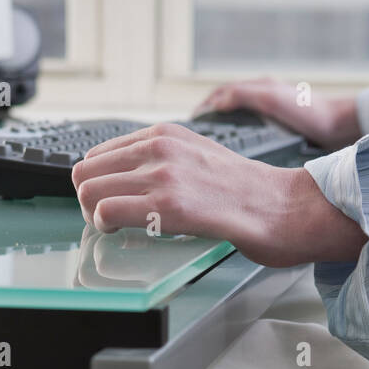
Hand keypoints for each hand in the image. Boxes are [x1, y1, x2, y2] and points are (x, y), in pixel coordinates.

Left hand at [71, 122, 366, 267]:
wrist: (283, 208)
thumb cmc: (246, 193)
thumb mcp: (200, 156)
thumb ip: (165, 160)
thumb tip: (129, 178)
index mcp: (165, 134)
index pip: (98, 154)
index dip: (98, 184)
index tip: (110, 202)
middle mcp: (159, 148)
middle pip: (84, 173)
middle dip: (89, 200)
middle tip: (109, 220)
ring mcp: (161, 175)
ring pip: (88, 192)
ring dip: (95, 216)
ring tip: (116, 229)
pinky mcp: (167, 206)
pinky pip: (106, 213)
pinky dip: (106, 228)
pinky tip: (124, 234)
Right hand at [195, 78, 360, 150]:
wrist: (339, 126)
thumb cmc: (308, 111)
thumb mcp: (271, 99)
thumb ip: (243, 95)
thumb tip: (216, 102)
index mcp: (258, 87)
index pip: (221, 93)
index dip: (204, 107)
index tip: (190, 124)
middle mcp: (264, 97)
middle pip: (228, 107)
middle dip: (211, 120)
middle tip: (198, 140)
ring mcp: (272, 112)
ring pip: (240, 121)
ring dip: (226, 133)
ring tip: (214, 150)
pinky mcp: (281, 128)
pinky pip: (254, 133)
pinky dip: (242, 141)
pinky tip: (241, 156)